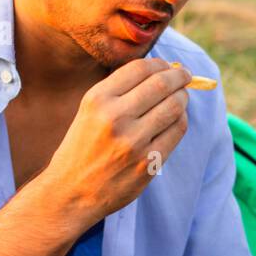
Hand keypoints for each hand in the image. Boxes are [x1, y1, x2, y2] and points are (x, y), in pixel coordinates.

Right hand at [38, 57, 192, 226]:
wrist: (71, 192)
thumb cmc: (83, 147)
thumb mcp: (89, 111)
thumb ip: (119, 91)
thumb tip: (160, 69)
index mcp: (97, 100)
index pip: (140, 69)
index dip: (160, 64)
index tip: (167, 66)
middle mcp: (115, 118)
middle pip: (162, 84)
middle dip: (179, 76)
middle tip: (184, 76)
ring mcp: (134, 142)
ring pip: (174, 106)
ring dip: (183, 97)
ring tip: (181, 97)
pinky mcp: (148, 162)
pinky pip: (177, 131)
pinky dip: (180, 120)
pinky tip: (175, 119)